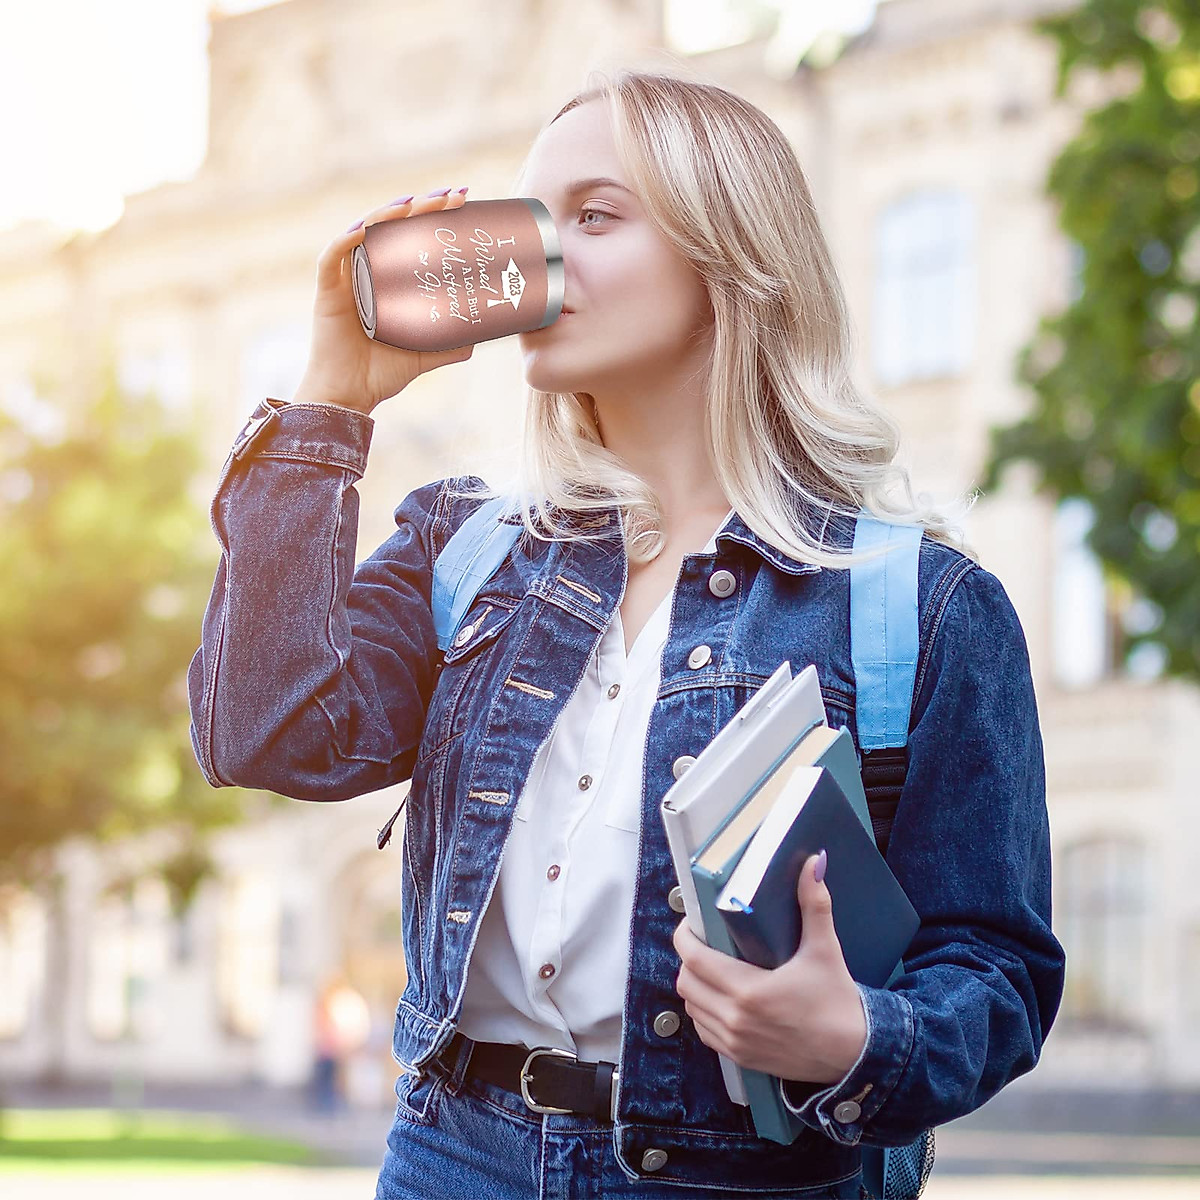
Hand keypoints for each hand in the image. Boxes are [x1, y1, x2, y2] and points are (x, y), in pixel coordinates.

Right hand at [293, 186, 474, 414]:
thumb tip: (480, 337)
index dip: (433, 218)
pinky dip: (348, 239)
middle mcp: (366, 273)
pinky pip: (333, 256)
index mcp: (387, 282)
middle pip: (393, 229)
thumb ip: (449, 344)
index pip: (411, 239)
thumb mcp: (423, 356)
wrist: (350, 397)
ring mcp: (346, 280)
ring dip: (387, 214)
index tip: (462, 203)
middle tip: (452, 195)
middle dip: (421, 208)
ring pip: (363, 233)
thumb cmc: (379, 375)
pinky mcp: (327, 292)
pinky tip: (367, 227)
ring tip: (415, 202)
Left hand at [672, 850, 867, 1085]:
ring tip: (711, 968)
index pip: (694, 959)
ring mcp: (735, 1042)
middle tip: (704, 943)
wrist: (854, 1055)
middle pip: (686, 982)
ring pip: (691, 1007)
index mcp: (749, 990)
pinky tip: (720, 998)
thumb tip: (814, 863)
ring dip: (695, 986)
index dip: (684, 937)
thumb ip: (814, 904)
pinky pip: (704, 1031)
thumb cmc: (838, 1001)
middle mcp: (735, 1018)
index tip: (691, 924)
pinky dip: (704, 1012)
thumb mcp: (825, 949)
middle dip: (689, 959)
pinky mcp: (740, 1058)